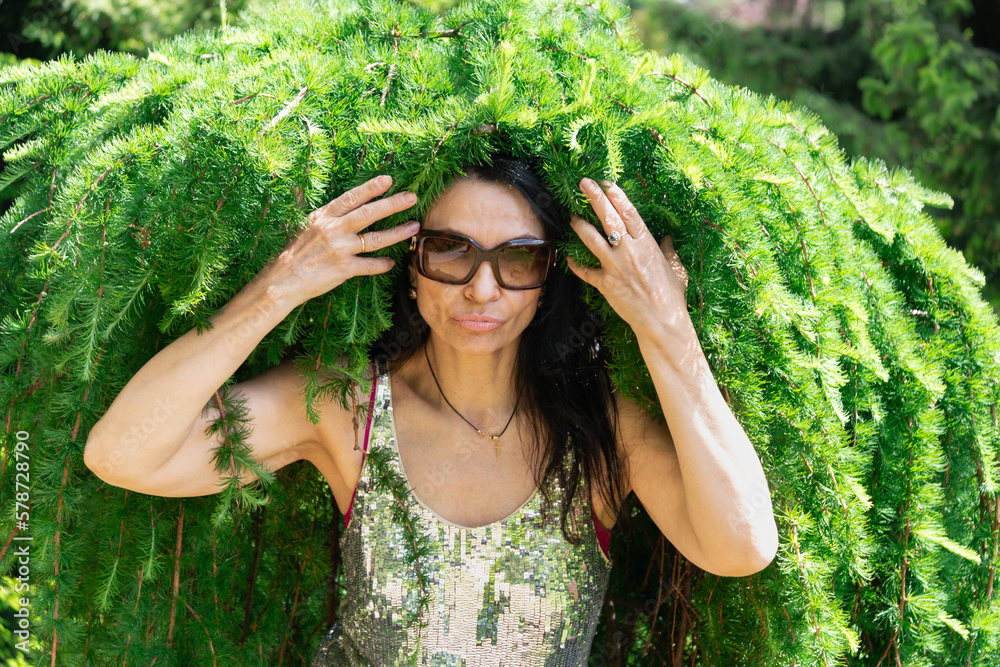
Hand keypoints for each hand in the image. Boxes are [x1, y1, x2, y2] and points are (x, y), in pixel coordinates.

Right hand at [265, 175, 418, 306]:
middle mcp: (334, 230)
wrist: (283, 280)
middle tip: (412, 197)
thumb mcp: (301, 224)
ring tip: (413, 227)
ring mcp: (340, 250)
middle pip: (369, 214)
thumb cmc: (293, 252)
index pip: (352, 198)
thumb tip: (305, 186)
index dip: (371, 188)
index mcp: (324, 217)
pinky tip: (392, 262)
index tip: (389, 180)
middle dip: (393, 204)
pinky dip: (382, 264)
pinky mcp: (344, 269)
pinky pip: (370, 266)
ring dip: (398, 233)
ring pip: (376, 239)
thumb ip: (311, 207)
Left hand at [567, 178, 691, 339]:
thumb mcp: (675, 268)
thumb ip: (668, 251)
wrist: (661, 321)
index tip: (606, 183)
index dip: (616, 196)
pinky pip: (585, 271)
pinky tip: (569, 258)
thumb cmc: (672, 296)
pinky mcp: (605, 283)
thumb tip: (667, 239)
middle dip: (595, 198)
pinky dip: (576, 265)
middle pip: (609, 218)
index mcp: (647, 244)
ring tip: (571, 216)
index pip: (629, 213)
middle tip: (583, 183)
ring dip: (580, 225)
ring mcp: (615, 266)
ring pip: (592, 239)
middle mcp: (629, 251)